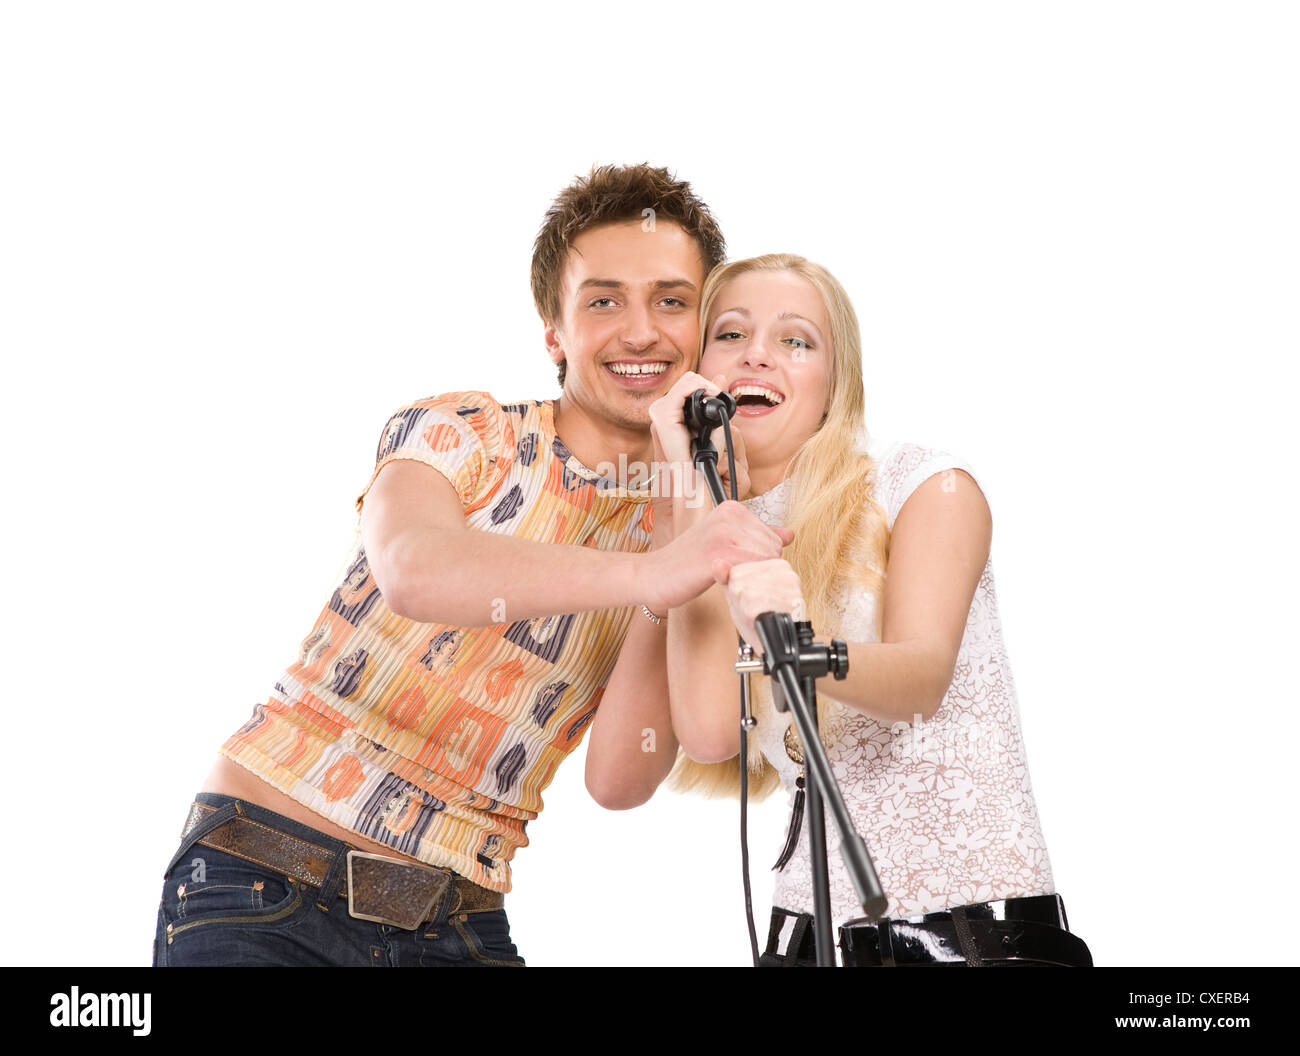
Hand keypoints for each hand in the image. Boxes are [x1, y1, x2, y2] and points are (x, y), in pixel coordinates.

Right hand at [645, 502, 792, 612]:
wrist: (653, 575)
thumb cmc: (687, 563)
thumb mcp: (726, 543)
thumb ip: (758, 537)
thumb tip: (789, 534)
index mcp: (732, 508)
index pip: (773, 538)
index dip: (758, 558)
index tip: (734, 562)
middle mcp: (730, 515)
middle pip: (773, 550)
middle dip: (756, 568)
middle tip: (727, 571)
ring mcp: (724, 532)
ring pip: (765, 562)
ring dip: (748, 577)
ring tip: (722, 575)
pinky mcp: (718, 553)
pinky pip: (752, 571)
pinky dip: (742, 583)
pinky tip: (719, 579)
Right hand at [648, 371, 723, 464]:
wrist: (694, 474)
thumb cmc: (702, 453)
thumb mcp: (710, 421)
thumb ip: (712, 398)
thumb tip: (721, 376)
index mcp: (669, 410)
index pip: (687, 383)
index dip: (704, 384)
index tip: (718, 392)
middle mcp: (660, 408)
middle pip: (687, 380)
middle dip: (705, 385)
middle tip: (717, 397)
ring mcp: (659, 411)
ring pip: (687, 380)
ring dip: (705, 386)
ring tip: (715, 398)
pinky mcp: (663, 416)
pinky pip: (683, 388)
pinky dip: (699, 387)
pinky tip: (712, 394)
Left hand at [716, 558, 805, 648]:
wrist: (775, 647)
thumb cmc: (759, 622)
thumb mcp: (740, 595)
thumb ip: (727, 577)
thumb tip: (716, 563)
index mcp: (777, 565)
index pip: (738, 568)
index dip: (738, 590)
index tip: (753, 600)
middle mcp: (785, 573)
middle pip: (739, 578)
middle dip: (741, 598)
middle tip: (756, 609)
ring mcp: (785, 587)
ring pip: (742, 591)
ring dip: (745, 608)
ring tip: (760, 614)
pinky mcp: (783, 602)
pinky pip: (750, 605)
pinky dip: (750, 617)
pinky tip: (761, 620)